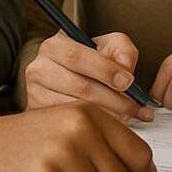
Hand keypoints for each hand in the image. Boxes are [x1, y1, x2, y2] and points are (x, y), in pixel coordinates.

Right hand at [25, 31, 153, 121]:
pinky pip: (68, 124)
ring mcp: (35, 94)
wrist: (71, 76)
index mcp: (54, 46)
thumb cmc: (92, 60)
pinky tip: (110, 124)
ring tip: (128, 116)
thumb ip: (123, 50)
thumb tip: (125, 69)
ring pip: (75, 108)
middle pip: (78, 86)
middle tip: (136, 106)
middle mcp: (39, 68)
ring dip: (107, 114)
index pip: (77, 57)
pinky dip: (93, 125)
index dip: (105, 70)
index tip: (128, 81)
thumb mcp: (110, 46)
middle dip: (112, 98)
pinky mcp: (39, 115)